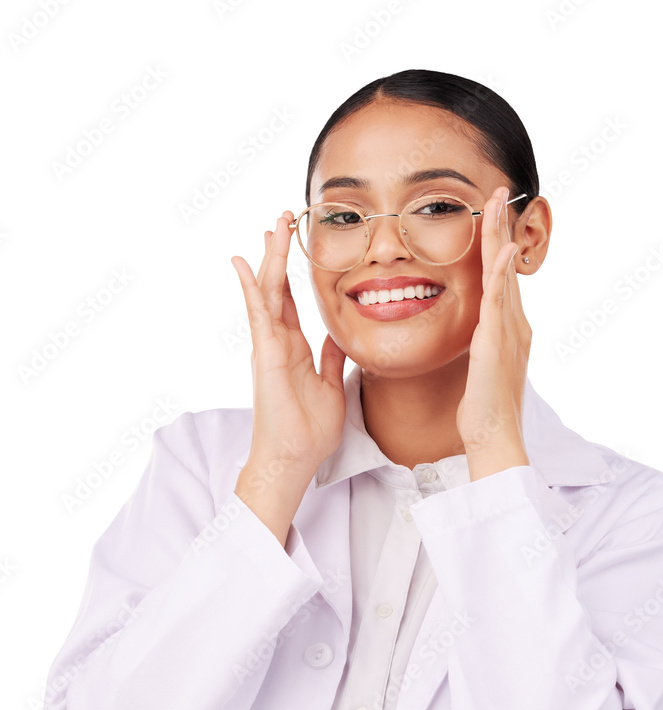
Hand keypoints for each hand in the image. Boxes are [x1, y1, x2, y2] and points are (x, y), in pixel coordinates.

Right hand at [230, 212, 347, 477]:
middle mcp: (278, 342)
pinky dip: (251, 288)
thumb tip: (339, 336)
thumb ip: (331, 358)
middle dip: (279, 252)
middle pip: (276, 287)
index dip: (291, 270)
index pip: (289, 300)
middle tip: (282, 217)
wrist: (294, 458)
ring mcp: (269, 346)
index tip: (293, 241)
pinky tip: (242, 263)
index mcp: (294, 348)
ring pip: (267, 292)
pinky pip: (258, 315)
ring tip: (272, 225)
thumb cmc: (308, 430)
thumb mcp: (330, 384)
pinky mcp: (266, 355)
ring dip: (270, 258)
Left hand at [456, 185, 531, 473]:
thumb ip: (480, 345)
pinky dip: (501, 273)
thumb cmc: (483, 410)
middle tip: (499, 191)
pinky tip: (501, 248)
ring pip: (503, 274)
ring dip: (500, 236)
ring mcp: (508, 331)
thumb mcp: (480, 368)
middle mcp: (514, 324)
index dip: (496, 245)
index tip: (491, 215)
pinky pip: (499, 301)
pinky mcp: (496, 342)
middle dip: (501, 228)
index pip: (501, 278)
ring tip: (497, 202)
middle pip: (506, 266)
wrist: (495, 435)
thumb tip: (474, 336)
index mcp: (508, 329)